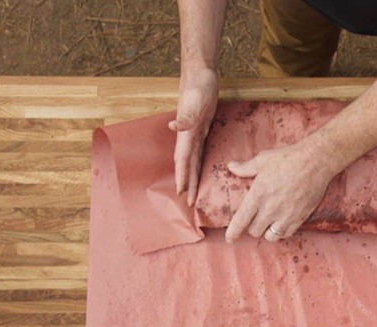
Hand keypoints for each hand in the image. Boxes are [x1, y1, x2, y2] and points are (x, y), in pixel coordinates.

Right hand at [170, 67, 218, 205]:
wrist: (200, 72)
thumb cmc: (197, 85)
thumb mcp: (194, 100)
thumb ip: (185, 115)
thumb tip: (173, 126)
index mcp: (185, 133)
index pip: (183, 159)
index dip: (183, 176)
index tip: (182, 193)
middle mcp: (188, 136)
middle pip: (187, 165)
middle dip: (188, 183)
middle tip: (190, 204)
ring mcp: (195, 133)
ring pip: (193, 161)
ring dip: (194, 177)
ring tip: (194, 193)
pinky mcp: (203, 128)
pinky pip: (201, 151)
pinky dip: (200, 163)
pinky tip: (203, 170)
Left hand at [224, 140, 336, 242]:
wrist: (316, 161)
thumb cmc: (288, 158)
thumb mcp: (263, 160)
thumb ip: (245, 167)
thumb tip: (231, 166)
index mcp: (258, 194)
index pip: (241, 220)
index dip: (233, 232)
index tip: (229, 238)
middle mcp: (271, 208)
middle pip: (254, 231)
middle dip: (251, 227)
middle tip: (254, 220)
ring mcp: (286, 215)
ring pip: (270, 236)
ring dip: (266, 232)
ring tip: (267, 224)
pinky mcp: (300, 218)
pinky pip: (286, 234)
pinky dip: (281, 232)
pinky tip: (280, 224)